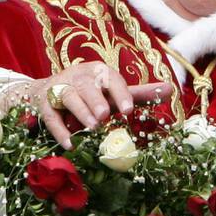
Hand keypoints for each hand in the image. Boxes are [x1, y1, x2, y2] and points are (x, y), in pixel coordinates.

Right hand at [31, 63, 172, 148]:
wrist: (47, 90)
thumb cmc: (90, 93)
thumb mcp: (113, 92)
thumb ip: (139, 93)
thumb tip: (171, 89)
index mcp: (98, 71)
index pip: (111, 79)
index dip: (120, 93)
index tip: (129, 110)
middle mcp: (78, 76)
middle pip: (87, 86)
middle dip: (96, 100)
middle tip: (105, 116)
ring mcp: (59, 88)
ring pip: (68, 97)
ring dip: (80, 112)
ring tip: (92, 127)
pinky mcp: (43, 103)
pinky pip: (50, 116)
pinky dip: (59, 130)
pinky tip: (70, 143)